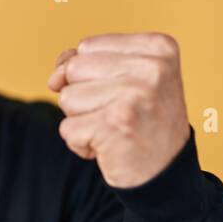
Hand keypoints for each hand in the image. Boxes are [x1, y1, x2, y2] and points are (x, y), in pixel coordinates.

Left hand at [47, 32, 190, 188]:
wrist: (167, 175)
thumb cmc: (142, 122)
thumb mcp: (126, 78)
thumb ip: (86, 62)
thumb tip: (55, 77)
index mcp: (158, 47)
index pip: (87, 46)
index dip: (92, 76)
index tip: (126, 95)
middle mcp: (152, 67)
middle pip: (74, 69)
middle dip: (84, 96)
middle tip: (119, 115)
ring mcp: (134, 95)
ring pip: (67, 98)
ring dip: (82, 121)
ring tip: (114, 130)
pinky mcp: (115, 125)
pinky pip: (67, 129)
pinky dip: (81, 144)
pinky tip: (109, 148)